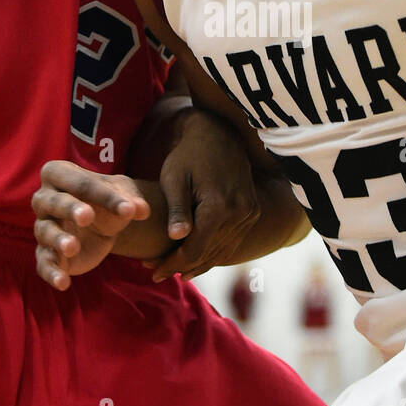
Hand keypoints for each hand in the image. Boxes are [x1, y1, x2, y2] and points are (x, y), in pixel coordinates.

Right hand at [33, 161, 149, 290]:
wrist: (102, 224)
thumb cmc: (107, 202)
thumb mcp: (122, 195)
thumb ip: (131, 200)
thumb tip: (141, 209)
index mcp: (58, 174)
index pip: (80, 182)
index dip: (104, 195)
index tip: (129, 210)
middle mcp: (43, 199)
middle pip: (54, 203)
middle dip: (70, 209)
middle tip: (87, 217)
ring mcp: (42, 227)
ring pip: (46, 232)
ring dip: (58, 239)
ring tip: (72, 247)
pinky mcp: (46, 254)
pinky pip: (43, 263)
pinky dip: (51, 273)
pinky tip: (63, 283)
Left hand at [149, 110, 260, 281]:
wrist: (218, 133)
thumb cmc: (188, 154)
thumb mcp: (174, 179)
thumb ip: (177, 210)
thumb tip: (177, 238)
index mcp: (219, 207)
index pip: (194, 249)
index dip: (172, 264)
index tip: (152, 271)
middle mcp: (239, 214)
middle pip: (208, 253)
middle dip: (181, 266)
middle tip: (156, 272)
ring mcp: (249, 213)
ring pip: (222, 250)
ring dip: (198, 263)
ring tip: (173, 270)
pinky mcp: (252, 211)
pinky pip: (232, 240)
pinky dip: (213, 252)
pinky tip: (196, 259)